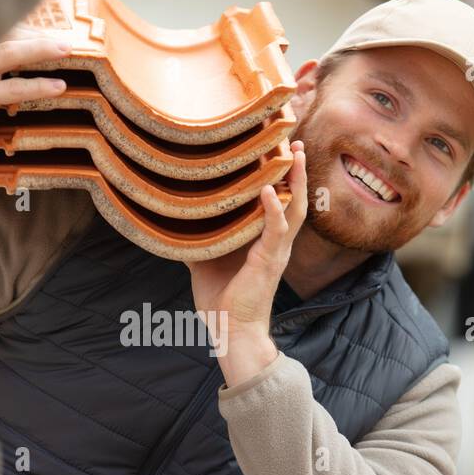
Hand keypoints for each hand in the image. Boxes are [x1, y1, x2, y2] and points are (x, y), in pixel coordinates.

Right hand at [0, 33, 71, 193]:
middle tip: (65, 39)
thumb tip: (21, 72)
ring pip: (9, 53)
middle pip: (5, 34)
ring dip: (40, 49)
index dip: (25, 27)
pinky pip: (11, 89)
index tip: (48, 31)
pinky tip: (58, 87)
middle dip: (37, 33)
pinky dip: (38, 86)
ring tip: (66, 51)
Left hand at [188, 142, 307, 386]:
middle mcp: (276, 244)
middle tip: (297, 142)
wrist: (232, 333)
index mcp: (265, 243)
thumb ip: (198, 242)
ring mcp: (275, 252)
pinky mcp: (268, 262)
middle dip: (298, 171)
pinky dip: (273, 209)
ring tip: (296, 154)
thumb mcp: (205, 264)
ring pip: (294, 209)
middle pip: (296, 199)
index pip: (281, 204)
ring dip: (295, 180)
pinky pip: (276, 230)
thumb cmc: (222, 304)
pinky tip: (268, 189)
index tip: (282, 151)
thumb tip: (175, 226)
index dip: (284, 178)